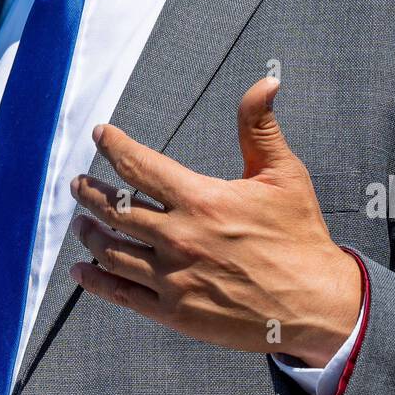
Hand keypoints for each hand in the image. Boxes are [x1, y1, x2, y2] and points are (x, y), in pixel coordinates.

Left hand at [69, 77, 361, 365]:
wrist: (317, 305)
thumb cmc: (300, 236)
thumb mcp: (285, 175)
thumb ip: (260, 127)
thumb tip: (265, 81)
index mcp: (201, 199)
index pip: (139, 165)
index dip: (114, 145)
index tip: (100, 134)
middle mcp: (179, 237)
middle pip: (113, 208)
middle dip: (89, 191)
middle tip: (77, 183)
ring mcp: (173, 278)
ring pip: (111, 251)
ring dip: (88, 233)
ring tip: (80, 222)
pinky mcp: (175, 312)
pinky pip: (121, 294)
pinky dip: (94, 281)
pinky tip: (81, 271)